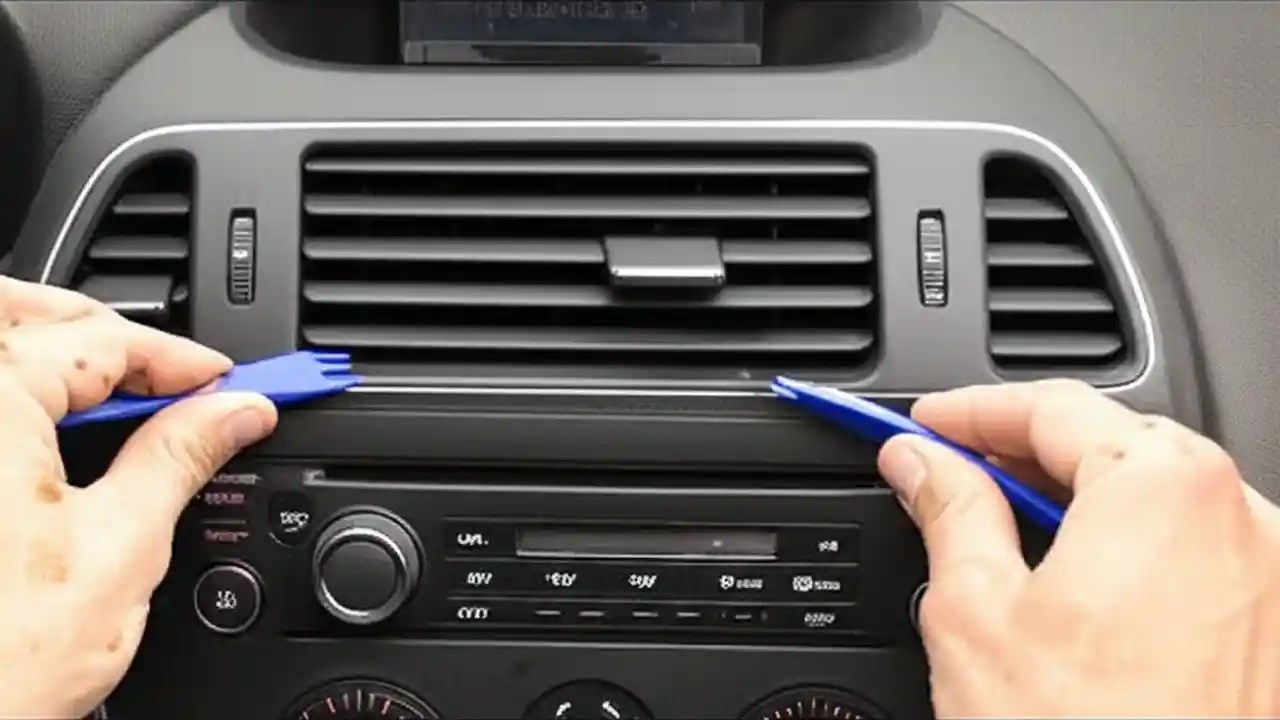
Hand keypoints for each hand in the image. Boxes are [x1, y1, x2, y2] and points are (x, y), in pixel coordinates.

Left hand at [0, 276, 276, 717]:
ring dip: (46, 347)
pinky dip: (12, 394)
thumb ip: (182, 457)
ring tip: (106, 388)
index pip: (101, 338)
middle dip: (101, 326)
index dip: (181, 360)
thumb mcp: (120, 549)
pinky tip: (43, 433)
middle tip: (167, 373)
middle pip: (20, 310)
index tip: (228, 386)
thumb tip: (238, 410)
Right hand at [878, 380, 1279, 718]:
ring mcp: (1273, 575)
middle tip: (952, 475)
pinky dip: (1129, 548)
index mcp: (1163, 487)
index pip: (1052, 406)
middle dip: (1024, 452)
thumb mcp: (977, 612)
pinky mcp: (1277, 627)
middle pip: (1112, 441)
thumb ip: (949, 510)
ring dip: (1077, 499)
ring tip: (1006, 537)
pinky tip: (1077, 590)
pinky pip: (1197, 551)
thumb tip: (920, 463)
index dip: (971, 412)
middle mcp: (1240, 515)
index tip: (926, 427)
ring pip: (1158, 496)